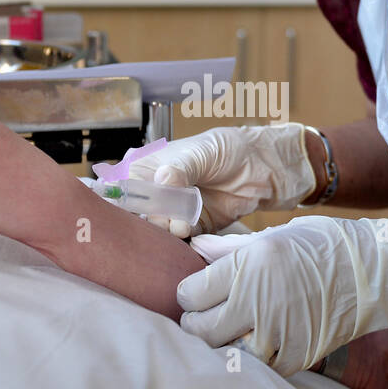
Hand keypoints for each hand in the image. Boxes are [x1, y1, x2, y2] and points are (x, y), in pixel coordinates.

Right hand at [127, 124, 316, 236]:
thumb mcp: (202, 152)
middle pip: (139, 212)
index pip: (125, 185)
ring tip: (181, 224)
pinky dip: (181, 240)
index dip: (125, 198)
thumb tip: (163, 179)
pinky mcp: (192, 227)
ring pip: (157, 228)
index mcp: (149, 166)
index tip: (133, 206)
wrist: (263, 166)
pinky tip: (187, 233)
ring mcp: (173, 210)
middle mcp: (157, 190)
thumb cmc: (229, 148)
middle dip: (149, 217)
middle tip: (164, 218)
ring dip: (166, 229)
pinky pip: (179, 239)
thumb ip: (181, 167)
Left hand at [179, 214, 387, 374]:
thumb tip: (194, 250)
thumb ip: (228, 248)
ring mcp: (277, 334)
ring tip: (231, 331)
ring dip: (222, 344)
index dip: (189, 294)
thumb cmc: (322, 245)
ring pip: (223, 353)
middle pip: (198, 330)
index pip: (189, 295)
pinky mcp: (295, 358)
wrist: (374, 274)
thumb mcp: (274, 236)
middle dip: (196, 322)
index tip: (197, 292)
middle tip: (206, 315)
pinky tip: (259, 340)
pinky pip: (257, 367)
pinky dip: (253, 358)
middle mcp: (258, 302)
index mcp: (249, 266)